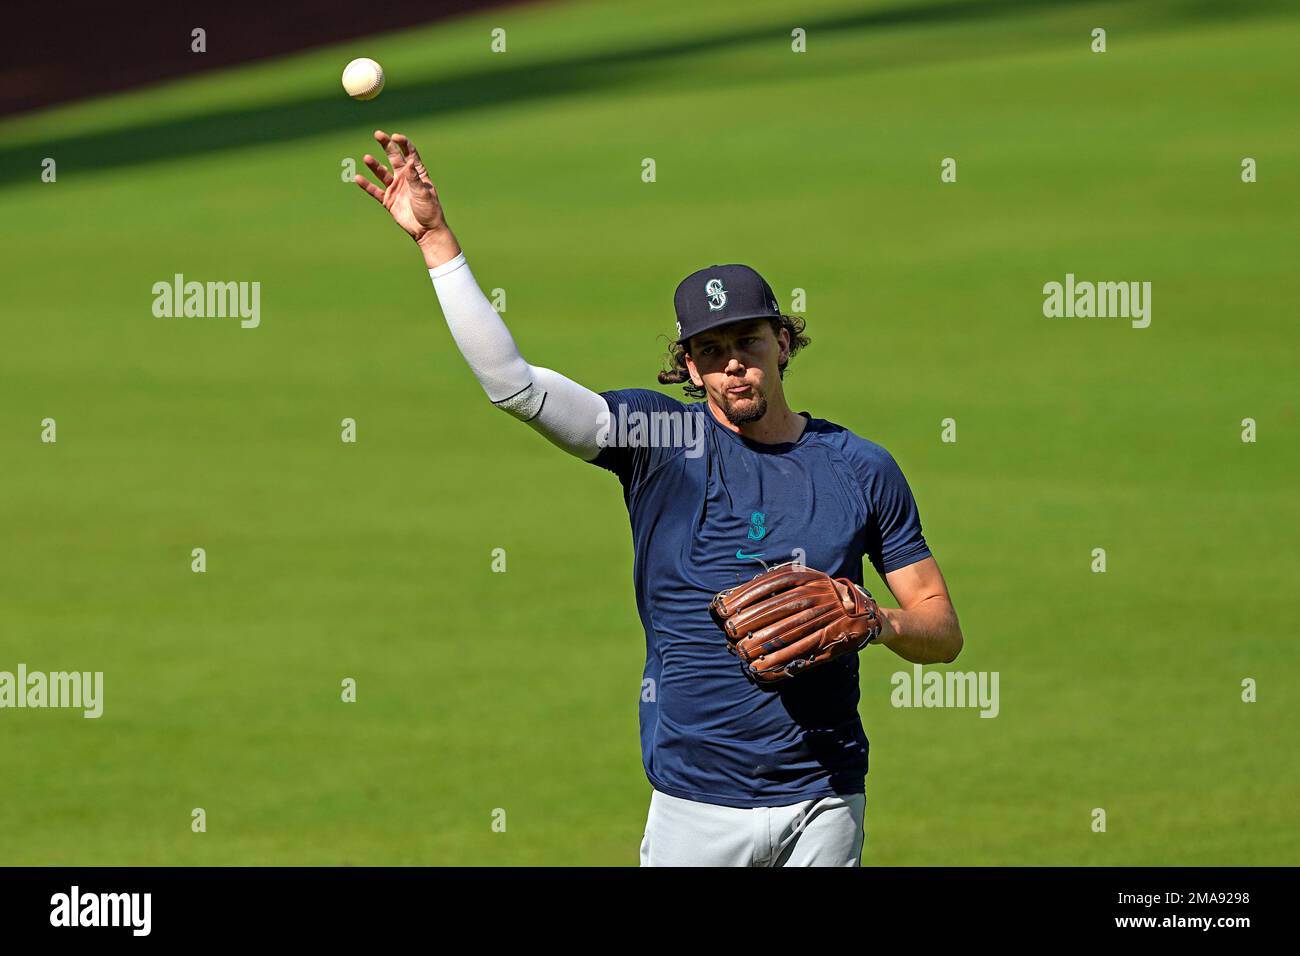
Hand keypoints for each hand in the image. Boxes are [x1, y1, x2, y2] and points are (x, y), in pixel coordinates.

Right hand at [353, 130, 459, 262]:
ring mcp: (395, 188)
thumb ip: (414, 178)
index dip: (403, 143)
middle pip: (394, 157)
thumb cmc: (429, 210)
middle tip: (378, 134)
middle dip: (386, 145)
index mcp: (417, 173)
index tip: (396, 137)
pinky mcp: (388, 200)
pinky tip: (358, 178)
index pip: (410, 153)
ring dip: (374, 165)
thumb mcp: (423, 192)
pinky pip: (375, 191)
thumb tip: (408, 162)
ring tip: (366, 157)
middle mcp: (405, 177)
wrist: (425, 230)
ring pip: (382, 173)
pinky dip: (366, 185)